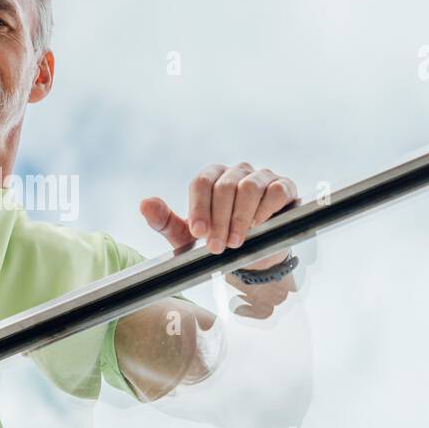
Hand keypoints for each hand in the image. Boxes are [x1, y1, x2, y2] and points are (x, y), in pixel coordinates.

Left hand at [140, 162, 298, 255]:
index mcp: (212, 177)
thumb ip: (164, 221)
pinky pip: (275, 191)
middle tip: (218, 247)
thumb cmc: (218, 240)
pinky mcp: (284, 187)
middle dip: (220, 220)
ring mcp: (261, 177)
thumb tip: (144, 204)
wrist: (254, 256)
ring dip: (241, 218)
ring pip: (249, 188)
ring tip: (237, 242)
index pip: (202, 182)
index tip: (199, 233)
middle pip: (225, 186)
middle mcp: (236, 172)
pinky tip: (259, 227)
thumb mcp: (187, 237)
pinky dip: (265, 210)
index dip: (199, 208)